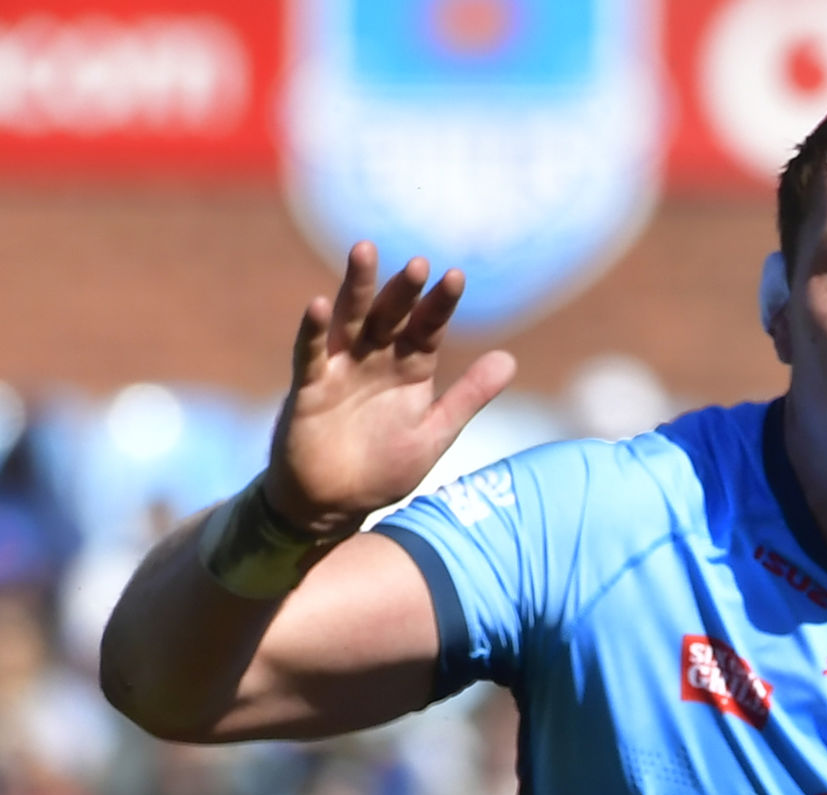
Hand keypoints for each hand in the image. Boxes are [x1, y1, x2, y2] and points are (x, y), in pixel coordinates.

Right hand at [269, 243, 516, 529]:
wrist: (337, 502)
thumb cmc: (384, 466)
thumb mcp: (436, 431)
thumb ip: (469, 396)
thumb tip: (510, 359)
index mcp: (409, 370)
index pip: (428, 329)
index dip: (440, 305)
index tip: (456, 277)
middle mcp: (374, 361)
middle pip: (390, 316)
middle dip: (403, 290)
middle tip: (418, 263)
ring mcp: (340, 370)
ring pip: (349, 320)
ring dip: (356, 288)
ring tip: (365, 253)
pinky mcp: (309, 388)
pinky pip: (310, 354)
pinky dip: (313, 331)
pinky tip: (319, 304)